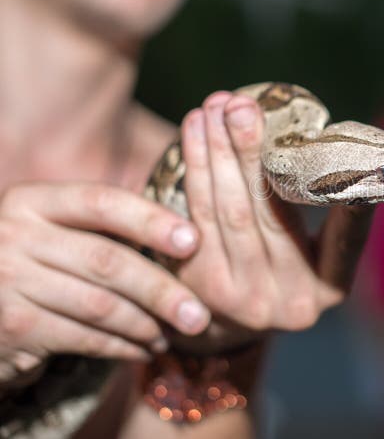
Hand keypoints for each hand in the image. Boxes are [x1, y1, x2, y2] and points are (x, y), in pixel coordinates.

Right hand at [0, 182, 211, 390]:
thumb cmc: (35, 262)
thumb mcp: (57, 231)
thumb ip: (104, 227)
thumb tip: (187, 238)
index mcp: (34, 201)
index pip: (102, 202)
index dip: (151, 220)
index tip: (193, 241)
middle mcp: (14, 235)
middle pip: (108, 261)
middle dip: (162, 290)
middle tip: (199, 315)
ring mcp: (7, 281)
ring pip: (100, 305)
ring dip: (146, 325)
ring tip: (173, 335)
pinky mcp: (12, 326)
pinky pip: (83, 337)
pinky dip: (121, 346)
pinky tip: (143, 350)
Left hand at [171, 91, 372, 351]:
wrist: (224, 321)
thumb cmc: (279, 263)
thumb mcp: (311, 255)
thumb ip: (327, 216)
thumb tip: (334, 146)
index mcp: (328, 288)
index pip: (347, 239)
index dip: (353, 201)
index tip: (360, 157)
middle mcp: (290, 300)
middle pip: (269, 213)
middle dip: (250, 152)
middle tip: (242, 106)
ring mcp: (242, 298)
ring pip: (227, 212)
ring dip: (217, 152)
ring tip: (214, 107)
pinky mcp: (200, 286)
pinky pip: (195, 217)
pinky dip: (194, 169)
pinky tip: (195, 134)